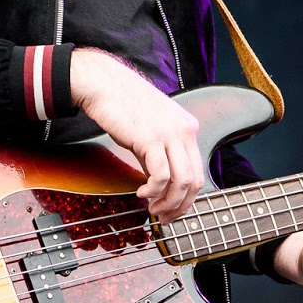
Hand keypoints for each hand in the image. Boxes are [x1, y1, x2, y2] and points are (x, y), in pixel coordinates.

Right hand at [70, 48, 202, 220]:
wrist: (104, 85)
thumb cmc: (124, 107)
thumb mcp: (151, 131)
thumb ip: (160, 156)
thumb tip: (160, 186)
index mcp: (188, 128)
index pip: (198, 172)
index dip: (187, 199)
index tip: (172, 211)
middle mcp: (185, 130)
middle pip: (194, 181)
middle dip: (179, 206)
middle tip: (163, 217)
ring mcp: (170, 134)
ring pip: (181, 181)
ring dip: (167, 203)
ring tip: (152, 209)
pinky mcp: (151, 138)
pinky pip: (161, 175)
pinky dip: (153, 191)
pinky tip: (142, 194)